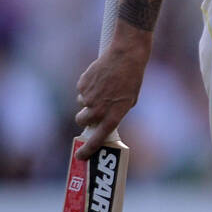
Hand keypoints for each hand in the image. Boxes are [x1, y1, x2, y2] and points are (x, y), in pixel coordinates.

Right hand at [74, 24, 151, 159]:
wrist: (126, 56)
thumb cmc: (131, 79)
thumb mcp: (129, 100)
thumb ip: (114, 113)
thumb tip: (101, 122)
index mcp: (114, 115)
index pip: (98, 138)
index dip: (88, 149)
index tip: (80, 156)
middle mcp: (99, 109)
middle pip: (82, 120)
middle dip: (84, 118)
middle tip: (91, 110)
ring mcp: (89, 97)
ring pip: (81, 104)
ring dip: (87, 100)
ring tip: (102, 87)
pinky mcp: (82, 85)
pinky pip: (81, 91)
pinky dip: (87, 87)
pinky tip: (99, 78)